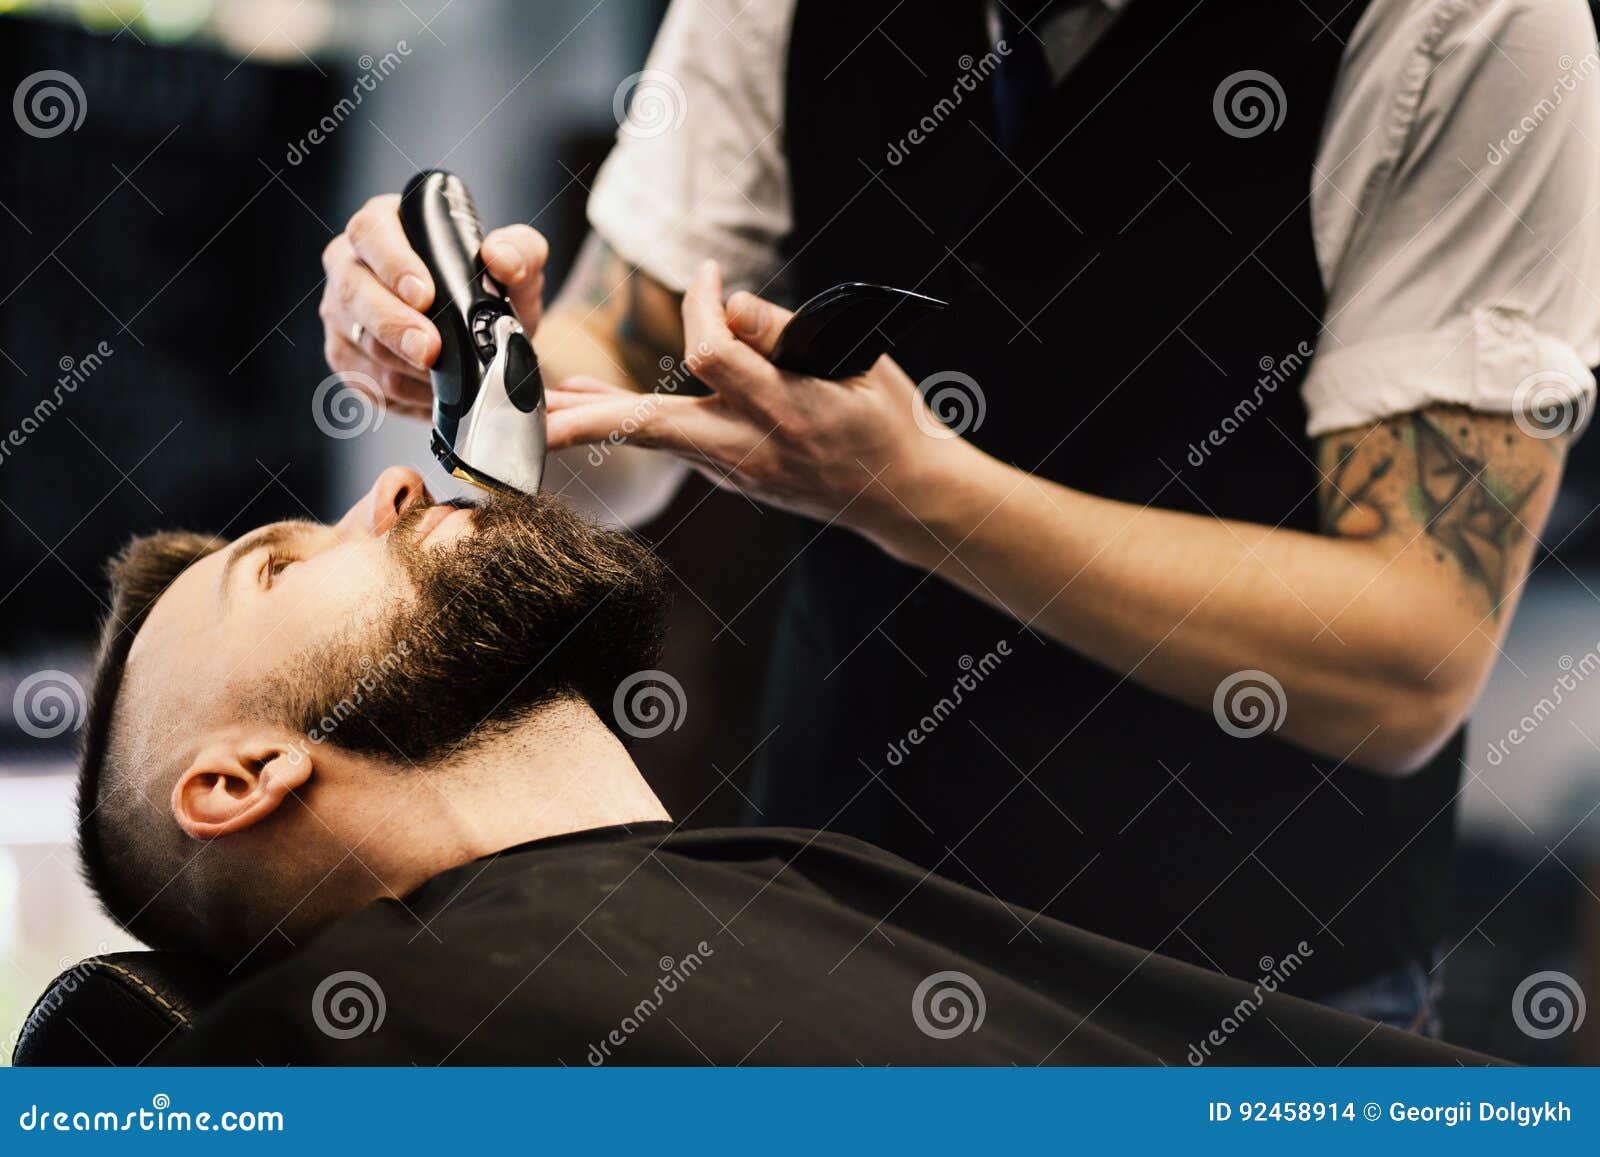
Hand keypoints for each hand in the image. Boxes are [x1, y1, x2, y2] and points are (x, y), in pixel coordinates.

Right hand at [319, 193, 549, 420]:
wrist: (488, 336)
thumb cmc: (490, 287)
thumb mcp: (517, 263)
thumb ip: (520, 251)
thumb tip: (500, 258)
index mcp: (386, 224)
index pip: (371, 232)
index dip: (393, 263)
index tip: (424, 294)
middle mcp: (353, 264)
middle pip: (353, 291)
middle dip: (393, 324)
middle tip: (429, 348)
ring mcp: (343, 314)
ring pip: (360, 343)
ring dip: (403, 365)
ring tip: (445, 375)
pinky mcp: (347, 358)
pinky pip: (368, 381)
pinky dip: (404, 392)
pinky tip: (434, 392)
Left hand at [546, 260, 966, 540]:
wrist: (903, 495)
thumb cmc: (887, 420)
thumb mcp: (854, 361)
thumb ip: (783, 333)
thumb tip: (724, 304)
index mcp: (789, 411)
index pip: (716, 353)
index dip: (701, 305)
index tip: (706, 274)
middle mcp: (753, 449)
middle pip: (651, 426)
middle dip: (586, 420)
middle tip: (530, 418)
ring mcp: (737, 472)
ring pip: (651, 440)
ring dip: (592, 420)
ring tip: (541, 403)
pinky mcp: (731, 479)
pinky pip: (671, 447)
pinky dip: (630, 424)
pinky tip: (593, 407)